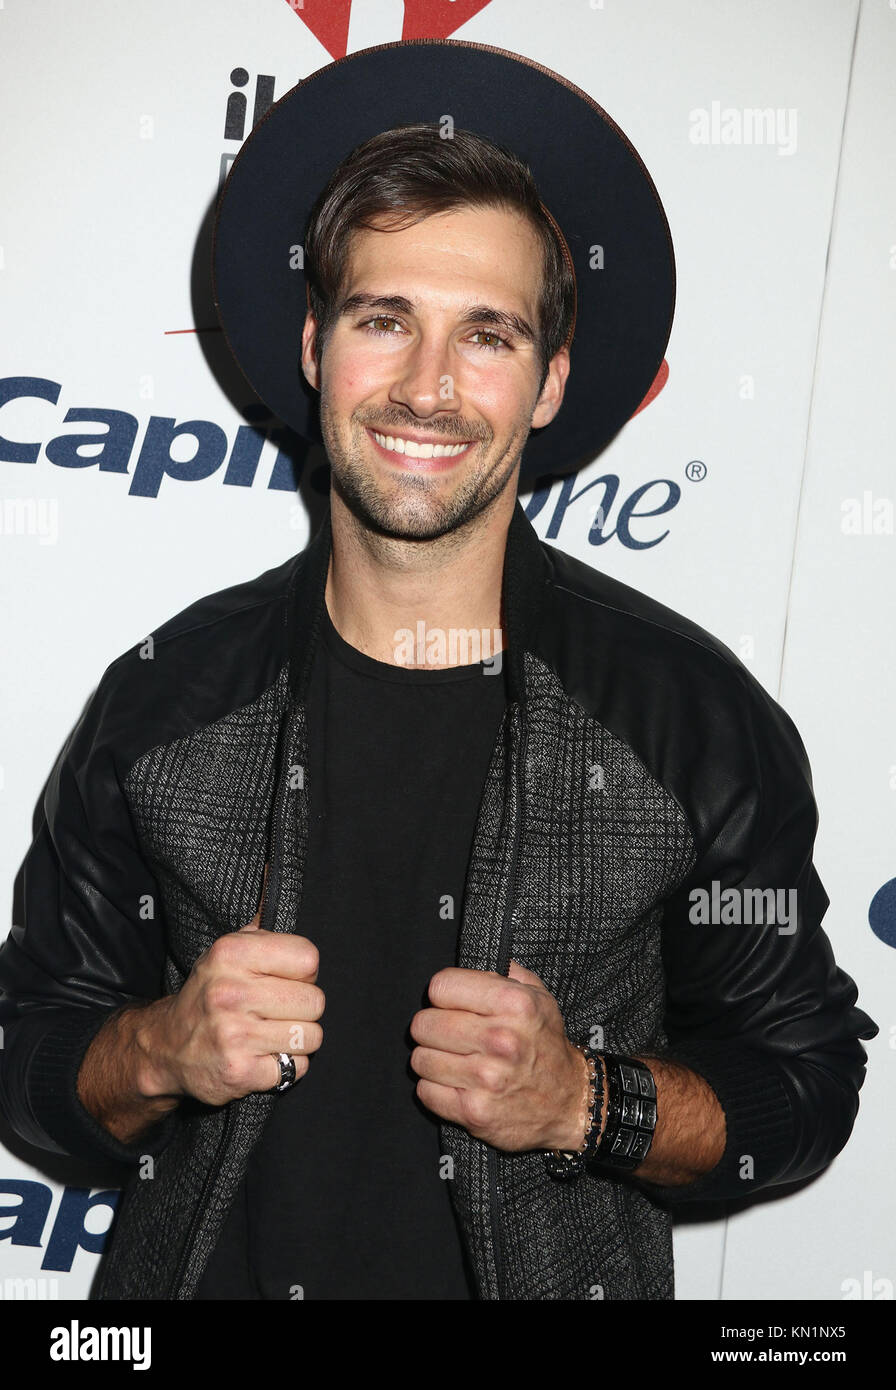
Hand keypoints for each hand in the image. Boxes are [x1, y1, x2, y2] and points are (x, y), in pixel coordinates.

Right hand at [136, 864, 324, 1105]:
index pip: (309, 959)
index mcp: (232, 954)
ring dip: (296, 1041)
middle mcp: (231, 992)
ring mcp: (234, 1035)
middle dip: (302, 1010)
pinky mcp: (239, 1072)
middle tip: (276, 1012)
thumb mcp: (228, 951)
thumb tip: (276, 871)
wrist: (165, 1046)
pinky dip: (285, 1067)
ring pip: (310, 1037)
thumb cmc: (209, 993)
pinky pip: (296, 1068)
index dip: (303, 973)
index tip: (284, 980)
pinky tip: (263, 1056)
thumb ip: (261, 926)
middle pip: (315, 1002)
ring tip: (271, 1034)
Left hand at [409, 960, 589, 1151]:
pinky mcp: (474, 1112)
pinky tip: (457, 1083)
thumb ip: (504, 972)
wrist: (569, 1101)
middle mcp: (500, 1040)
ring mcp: (486, 1078)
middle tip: (451, 1035)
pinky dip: (436, 1088)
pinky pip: (425, 1091)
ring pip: (420, 1059)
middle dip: (433, 1028)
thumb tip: (473, 957)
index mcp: (513, 1003)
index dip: (443, 995)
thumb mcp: (538, 996)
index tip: (452, 1005)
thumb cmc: (546, 1044)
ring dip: (433, 1059)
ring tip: (455, 1060)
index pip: (440, 987)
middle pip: (423, 1024)